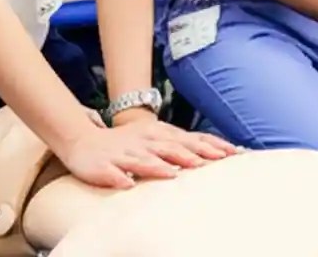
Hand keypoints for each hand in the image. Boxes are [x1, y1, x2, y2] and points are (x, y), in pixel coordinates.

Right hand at [54, 112, 237, 189]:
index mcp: (160, 134)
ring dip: (159, 166)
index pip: (191, 139)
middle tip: (213, 162)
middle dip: (192, 154)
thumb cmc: (129, 143)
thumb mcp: (158, 139)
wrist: (84, 141)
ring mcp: (125, 153)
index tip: (234, 153)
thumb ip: (183, 145)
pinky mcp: (104, 166)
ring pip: (143, 159)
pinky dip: (120, 178)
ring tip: (174, 174)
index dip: (211, 145)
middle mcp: (145, 141)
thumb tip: (215, 153)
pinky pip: (112, 173)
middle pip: (172, 147)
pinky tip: (128, 184)